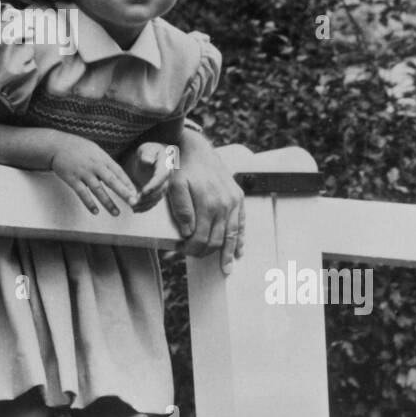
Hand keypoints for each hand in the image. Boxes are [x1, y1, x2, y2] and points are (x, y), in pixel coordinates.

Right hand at [49, 135, 138, 215]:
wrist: (57, 145)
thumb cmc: (79, 148)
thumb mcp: (96, 150)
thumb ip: (106, 163)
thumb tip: (118, 175)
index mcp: (102, 158)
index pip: (119, 172)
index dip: (128, 183)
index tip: (136, 194)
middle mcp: (95, 165)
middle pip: (112, 181)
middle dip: (123, 193)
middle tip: (133, 203)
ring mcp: (83, 172)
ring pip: (98, 190)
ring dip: (108, 203)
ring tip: (116, 213)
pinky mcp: (72, 179)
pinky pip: (82, 193)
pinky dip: (89, 203)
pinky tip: (96, 211)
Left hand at [122, 142, 172, 212]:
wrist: (151, 157)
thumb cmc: (148, 151)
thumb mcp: (146, 148)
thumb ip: (147, 153)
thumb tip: (148, 160)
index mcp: (166, 165)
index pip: (161, 177)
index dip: (153, 185)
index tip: (143, 191)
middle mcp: (167, 178)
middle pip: (160, 191)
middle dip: (147, 198)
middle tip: (134, 202)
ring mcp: (163, 186)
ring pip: (156, 199)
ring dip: (145, 204)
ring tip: (133, 207)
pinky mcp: (158, 193)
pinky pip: (153, 202)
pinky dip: (145, 207)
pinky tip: (135, 209)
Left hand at [167, 130, 244, 271]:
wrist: (195, 146)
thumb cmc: (180, 167)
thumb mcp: (173, 185)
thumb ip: (181, 209)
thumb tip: (188, 232)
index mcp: (208, 203)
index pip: (201, 238)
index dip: (191, 249)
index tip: (180, 251)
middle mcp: (225, 204)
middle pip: (217, 239)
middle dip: (205, 252)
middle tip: (192, 256)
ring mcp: (234, 201)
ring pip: (232, 235)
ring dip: (227, 253)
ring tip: (225, 269)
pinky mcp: (238, 196)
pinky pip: (242, 222)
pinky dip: (240, 239)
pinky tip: (238, 252)